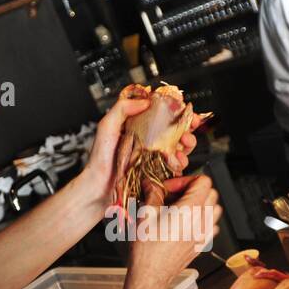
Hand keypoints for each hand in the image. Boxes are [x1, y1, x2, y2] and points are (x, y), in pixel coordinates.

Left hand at [76, 85, 197, 218]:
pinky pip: (174, 165)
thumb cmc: (100, 159)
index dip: (176, 110)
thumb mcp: (107, 127)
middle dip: (186, 128)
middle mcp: (148, 140)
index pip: (161, 114)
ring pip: (178, 146)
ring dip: (187, 144)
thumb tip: (145, 100)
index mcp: (138, 127)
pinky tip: (178, 161)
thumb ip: (122, 109)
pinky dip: (181, 162)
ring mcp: (154, 156)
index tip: (184, 109)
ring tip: (185, 145)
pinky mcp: (157, 172)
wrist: (99, 188)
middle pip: (175, 129)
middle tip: (189, 129)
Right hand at [127, 174, 221, 283]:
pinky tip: (186, 223)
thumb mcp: (146, 214)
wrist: (152, 273)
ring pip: (214, 209)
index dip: (185, 180)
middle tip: (173, 196)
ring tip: (181, 208)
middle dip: (192, 189)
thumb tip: (151, 184)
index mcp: (191, 208)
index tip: (170, 188)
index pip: (203, 181)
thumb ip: (152, 194)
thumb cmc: (148, 248)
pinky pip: (212, 225)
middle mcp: (202, 220)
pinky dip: (202, 220)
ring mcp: (205, 233)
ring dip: (200, 204)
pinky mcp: (203, 243)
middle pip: (211, 192)